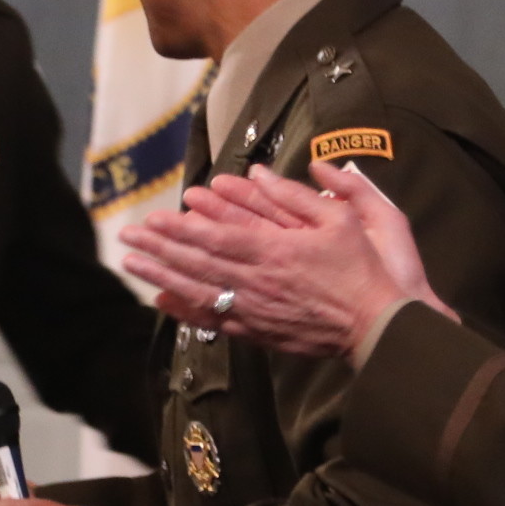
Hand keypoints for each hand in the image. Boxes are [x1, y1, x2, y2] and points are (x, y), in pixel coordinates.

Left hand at [119, 162, 445, 361]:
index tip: (153, 217)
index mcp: (275, 251)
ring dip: (162, 275)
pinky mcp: (258, 332)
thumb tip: (264, 173)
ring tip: (132, 263)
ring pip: (198, 290)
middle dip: (159, 248)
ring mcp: (254, 310)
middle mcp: (257, 282)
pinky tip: (163, 299)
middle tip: (127, 235)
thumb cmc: (362, 270)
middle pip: (197, 263)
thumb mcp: (341, 219)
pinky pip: (214, 320)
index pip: (215, 237)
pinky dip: (186, 310)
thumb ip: (299, 195)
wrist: (376, 325)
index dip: (179, 229)